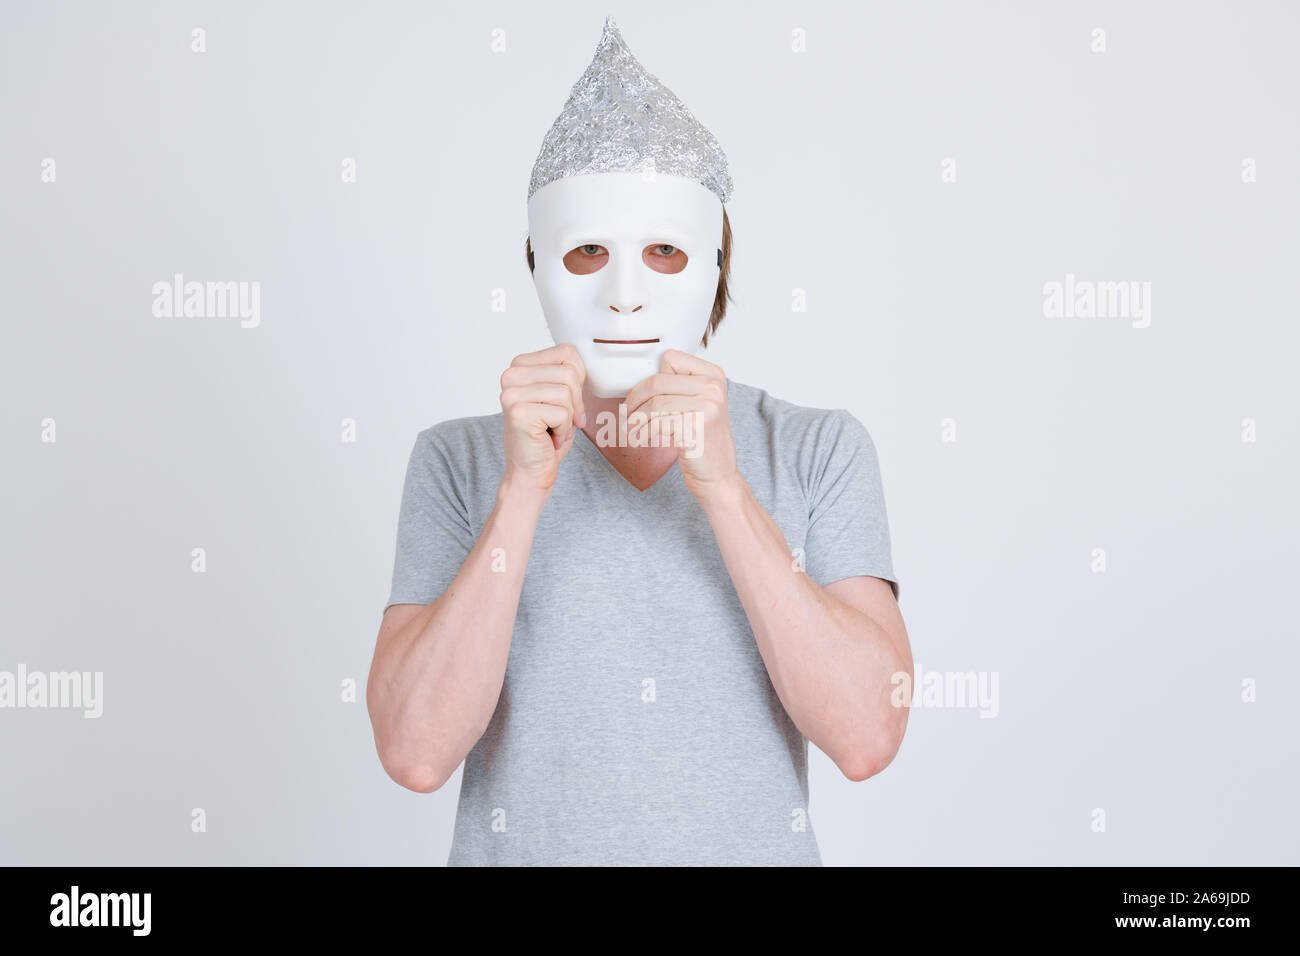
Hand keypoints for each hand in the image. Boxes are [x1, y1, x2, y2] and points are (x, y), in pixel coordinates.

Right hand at [498, 344, 586, 495]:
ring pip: (566, 393)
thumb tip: (589, 363)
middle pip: (569, 373)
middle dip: (575, 402)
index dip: (578, 381)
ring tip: (551, 429)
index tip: (567, 402)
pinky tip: (547, 437)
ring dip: (568, 418)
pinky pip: (562, 413)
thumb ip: (569, 374)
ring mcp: (512, 394)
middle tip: (560, 420)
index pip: (567, 353)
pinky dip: (563, 430)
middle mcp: (511, 375)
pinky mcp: (518, 412)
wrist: (531, 470)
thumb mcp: (561, 395)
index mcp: (520, 365)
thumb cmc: (547, 435)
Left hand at [623, 349, 738, 501]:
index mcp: (714, 374)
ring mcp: (708, 404)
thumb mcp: (696, 405)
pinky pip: (658, 421)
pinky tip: (644, 438)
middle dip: (635, 398)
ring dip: (637, 418)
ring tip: (632, 429)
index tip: (641, 396)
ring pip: (655, 402)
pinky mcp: (698, 425)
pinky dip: (644, 431)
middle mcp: (714, 386)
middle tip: (627, 414)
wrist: (717, 474)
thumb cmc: (701, 440)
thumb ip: (676, 386)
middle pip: (658, 380)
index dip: (650, 378)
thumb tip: (638, 378)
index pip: (670, 359)